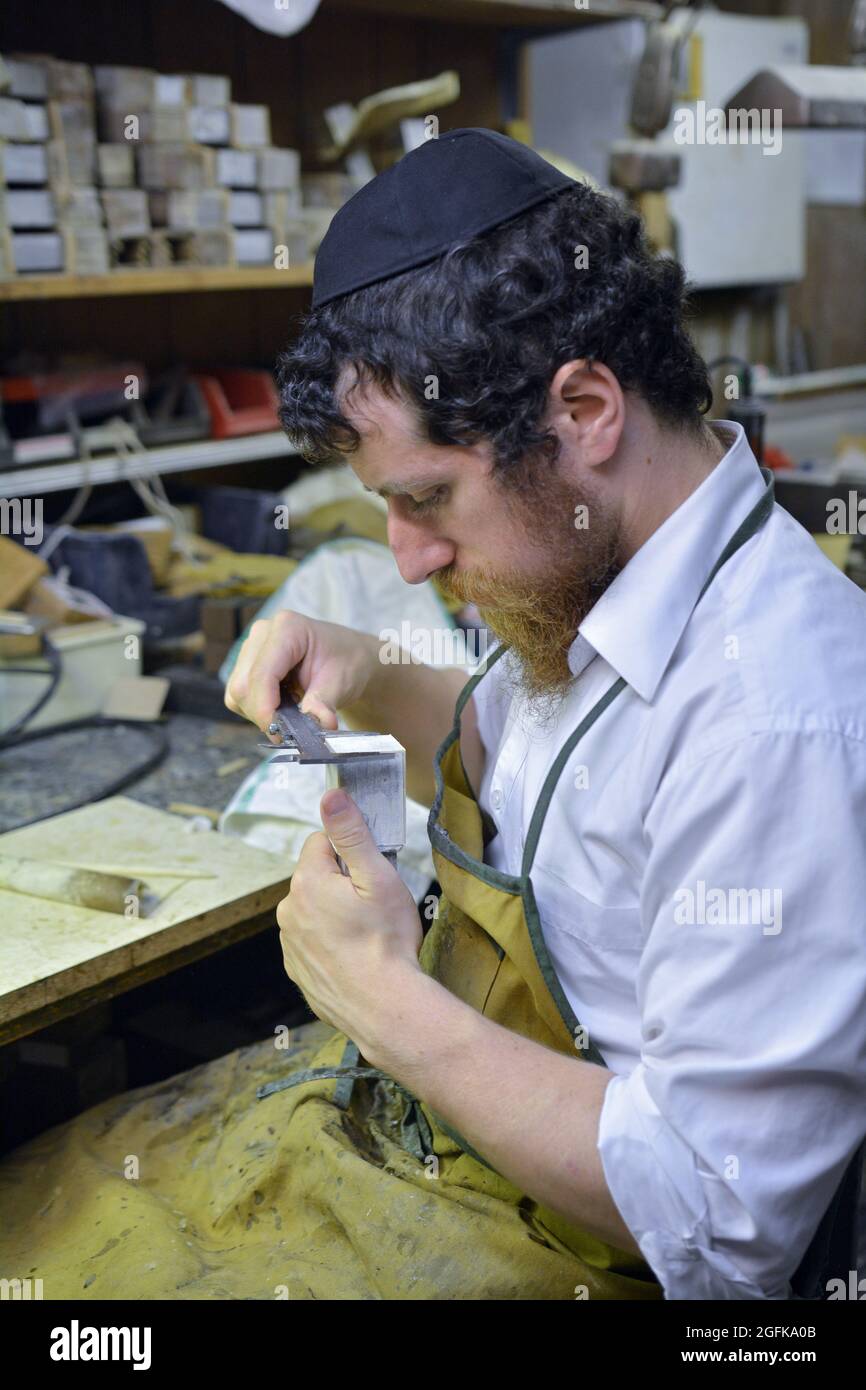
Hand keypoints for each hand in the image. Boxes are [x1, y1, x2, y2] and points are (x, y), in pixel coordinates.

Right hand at [225, 611, 374, 736]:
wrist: (346, 658)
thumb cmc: (346, 662)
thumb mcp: (342, 682)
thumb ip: (325, 702)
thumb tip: (320, 723)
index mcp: (288, 628)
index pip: (262, 673)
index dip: (265, 707)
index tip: (279, 732)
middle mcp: (263, 633)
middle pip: (243, 685)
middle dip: (263, 713)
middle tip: (291, 730)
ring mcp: (251, 647)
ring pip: (237, 693)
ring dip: (260, 712)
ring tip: (292, 711)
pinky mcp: (245, 664)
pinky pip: (238, 696)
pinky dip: (257, 709)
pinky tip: (282, 705)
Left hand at [277, 787, 422, 1054]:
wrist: (383, 1008)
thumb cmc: (385, 941)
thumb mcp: (378, 877)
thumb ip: (351, 833)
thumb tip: (331, 796)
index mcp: (307, 881)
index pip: (322, 841)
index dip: (351, 851)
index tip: (372, 871)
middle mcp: (289, 910)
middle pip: (317, 876)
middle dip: (342, 882)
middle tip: (374, 905)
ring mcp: (290, 943)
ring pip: (314, 909)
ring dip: (335, 913)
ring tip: (368, 935)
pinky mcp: (297, 969)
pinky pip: (312, 941)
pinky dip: (330, 943)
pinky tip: (356, 956)